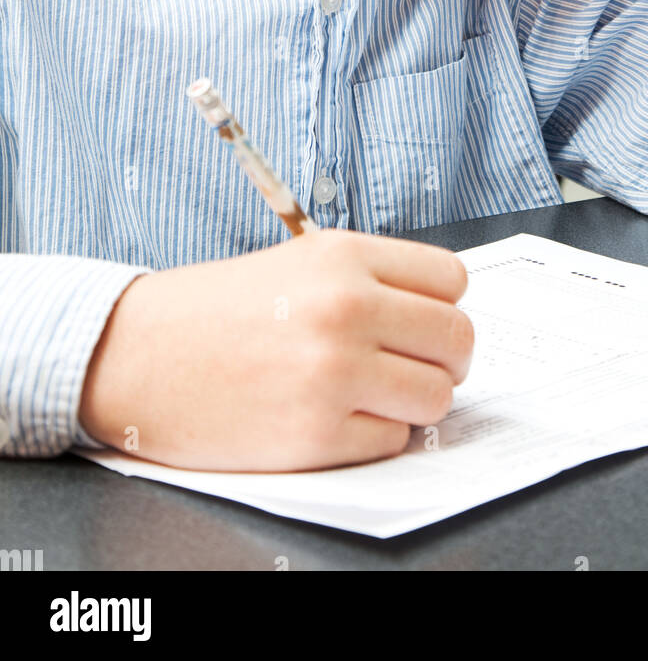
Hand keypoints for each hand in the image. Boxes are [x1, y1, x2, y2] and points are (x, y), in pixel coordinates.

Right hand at [78, 229, 472, 471]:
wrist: (139, 356)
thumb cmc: (218, 311)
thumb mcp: (300, 261)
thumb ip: (371, 281)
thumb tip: (440, 319)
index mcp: (344, 256)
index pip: (452, 282)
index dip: (443, 307)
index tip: (423, 323)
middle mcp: (346, 308)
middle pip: (457, 340)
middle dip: (444, 360)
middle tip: (414, 367)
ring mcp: (334, 373)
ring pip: (436, 397)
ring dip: (413, 402)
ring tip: (372, 394)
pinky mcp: (317, 434)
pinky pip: (393, 441)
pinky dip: (374, 436)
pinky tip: (334, 417)